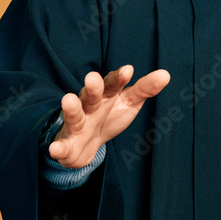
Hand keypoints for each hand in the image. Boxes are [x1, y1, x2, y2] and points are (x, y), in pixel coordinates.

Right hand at [48, 65, 169, 167]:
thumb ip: (144, 89)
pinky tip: (55, 149)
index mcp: (106, 95)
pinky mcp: (67, 143)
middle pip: (91, 94)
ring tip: (68, 99)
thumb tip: (165, 74)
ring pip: (74, 114)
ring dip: (72, 107)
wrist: (86, 144)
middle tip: (93, 78)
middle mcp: (89, 105)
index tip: (128, 71)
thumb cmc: (109, 116)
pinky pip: (62, 145)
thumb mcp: (129, 102)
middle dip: (92, 87)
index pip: (112, 83)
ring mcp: (77, 123)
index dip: (119, 78)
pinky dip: (58, 147)